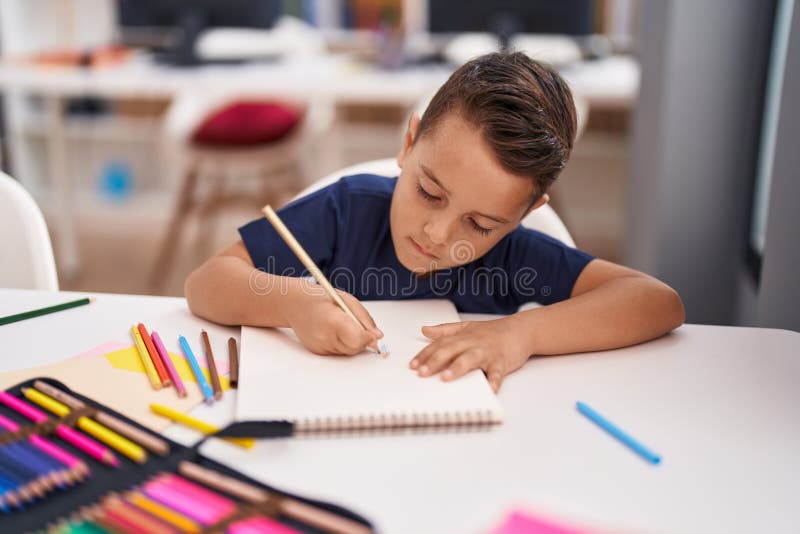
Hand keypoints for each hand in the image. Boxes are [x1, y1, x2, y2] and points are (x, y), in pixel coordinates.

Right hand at [285, 287, 381, 355]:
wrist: (294, 303)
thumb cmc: (321, 298)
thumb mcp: (347, 300)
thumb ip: (364, 319)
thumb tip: (378, 336)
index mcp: (333, 320)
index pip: (358, 338)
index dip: (368, 337)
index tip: (373, 334)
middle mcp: (324, 336)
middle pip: (354, 348)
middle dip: (362, 341)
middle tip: (359, 327)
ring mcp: (319, 345)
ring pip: (348, 352)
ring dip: (352, 342)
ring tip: (343, 325)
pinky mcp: (317, 351)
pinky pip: (338, 352)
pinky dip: (342, 344)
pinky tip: (334, 331)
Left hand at [409, 316, 530, 391]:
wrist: (521, 330)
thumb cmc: (493, 332)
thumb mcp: (467, 327)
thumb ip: (445, 330)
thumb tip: (425, 330)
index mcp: (463, 337)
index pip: (440, 345)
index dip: (425, 354)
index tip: (412, 365)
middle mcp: (473, 343)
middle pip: (451, 351)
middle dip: (435, 361)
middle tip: (421, 373)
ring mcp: (487, 352)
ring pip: (471, 359)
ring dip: (458, 368)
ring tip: (446, 378)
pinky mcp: (502, 362)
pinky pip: (497, 373)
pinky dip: (494, 381)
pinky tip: (489, 390)